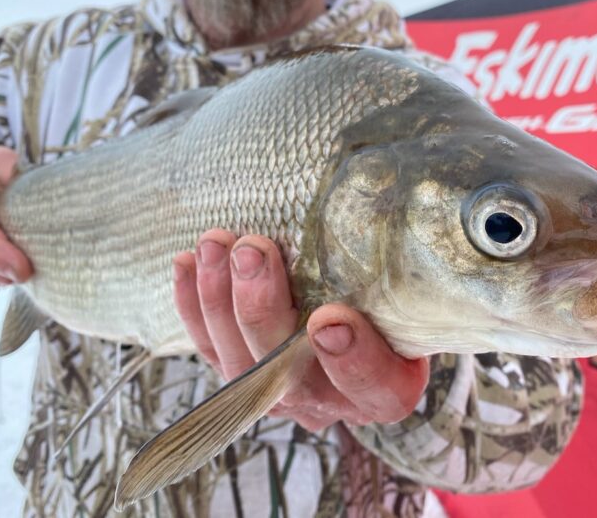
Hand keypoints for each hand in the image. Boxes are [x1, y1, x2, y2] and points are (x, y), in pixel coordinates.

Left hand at [172, 229, 429, 429]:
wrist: (361, 308)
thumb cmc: (393, 291)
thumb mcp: (409, 285)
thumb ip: (393, 268)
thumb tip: (382, 195)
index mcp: (385, 389)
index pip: (375, 385)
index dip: (353, 359)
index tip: (329, 318)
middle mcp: (330, 401)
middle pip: (291, 375)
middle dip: (263, 309)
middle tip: (253, 252)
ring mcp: (279, 394)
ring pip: (239, 364)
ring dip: (220, 301)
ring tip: (217, 243)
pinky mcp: (240, 379)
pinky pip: (209, 350)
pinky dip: (193, 307)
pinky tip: (187, 262)